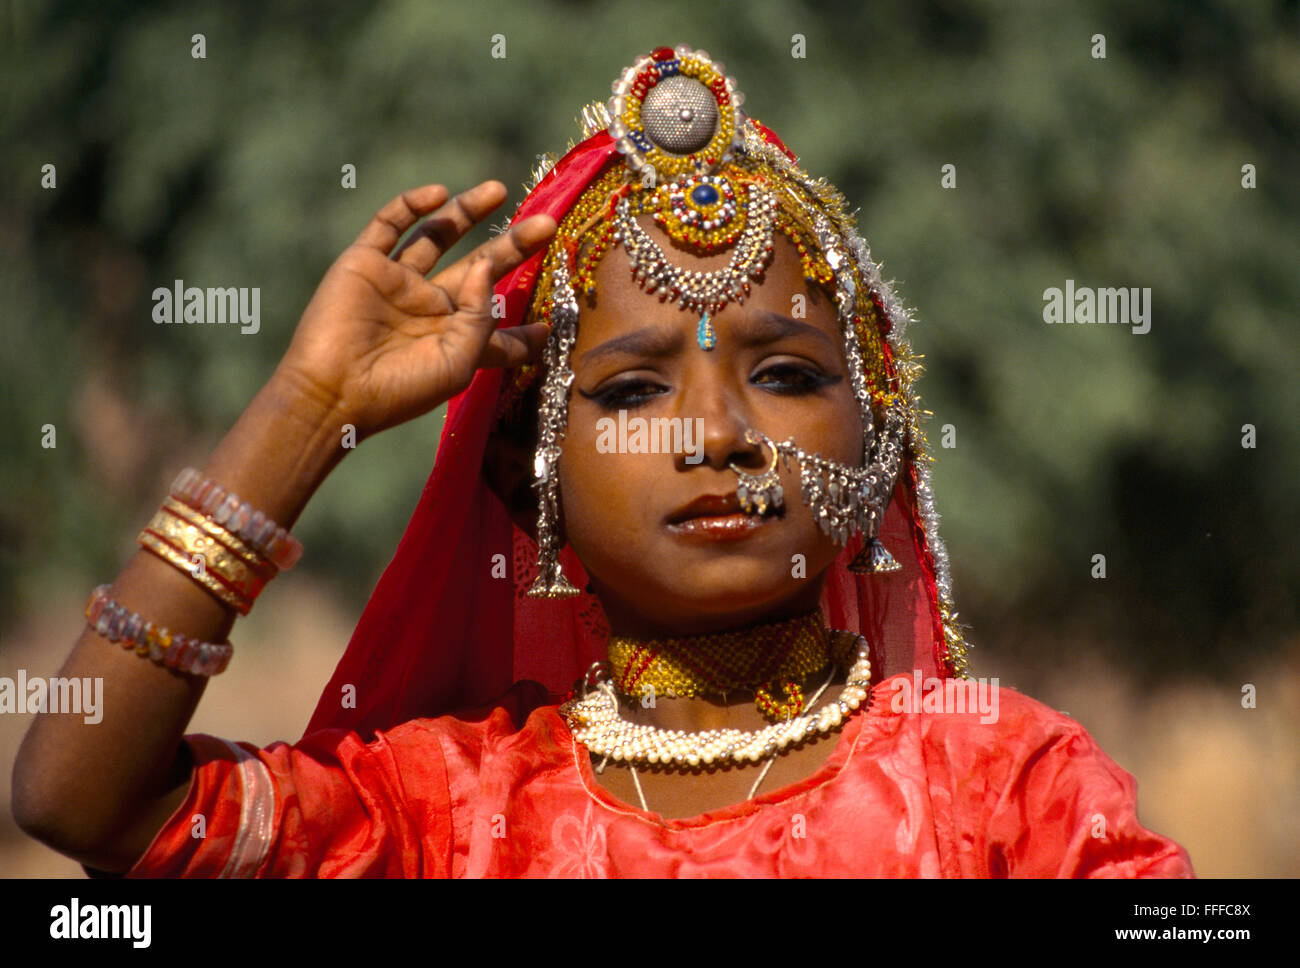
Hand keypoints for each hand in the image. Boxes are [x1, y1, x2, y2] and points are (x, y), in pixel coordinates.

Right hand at [272, 181, 556, 440]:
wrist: (333, 392)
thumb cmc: (400, 388)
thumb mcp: (459, 360)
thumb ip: (481, 313)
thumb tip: (485, 267)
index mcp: (454, 340)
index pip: (497, 330)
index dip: (524, 330)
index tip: (551, 324)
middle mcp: (429, 308)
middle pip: (481, 268)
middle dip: (514, 246)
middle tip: (548, 224)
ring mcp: (397, 283)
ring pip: (437, 236)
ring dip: (467, 211)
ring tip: (500, 189)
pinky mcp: (363, 264)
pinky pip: (389, 225)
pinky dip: (412, 206)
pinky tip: (440, 195)